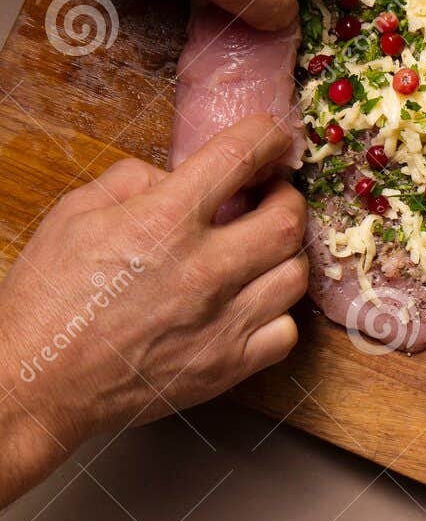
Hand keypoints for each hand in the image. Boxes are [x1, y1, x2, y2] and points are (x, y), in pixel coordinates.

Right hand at [0, 115, 307, 505]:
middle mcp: (204, 270)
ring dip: (284, 254)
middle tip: (269, 196)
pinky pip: (285, 333)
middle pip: (289, 219)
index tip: (272, 137)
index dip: (267, 136)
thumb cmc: (48, 301)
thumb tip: (179, 176)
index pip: (240, 156)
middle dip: (286, 197)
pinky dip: (277, 313)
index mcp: (163, 222)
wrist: (36, 383)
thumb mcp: (75, 214)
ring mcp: (222, 323)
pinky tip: (252, 304)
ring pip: (295, 276)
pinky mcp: (227, 367)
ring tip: (259, 250)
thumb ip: (134, 181)